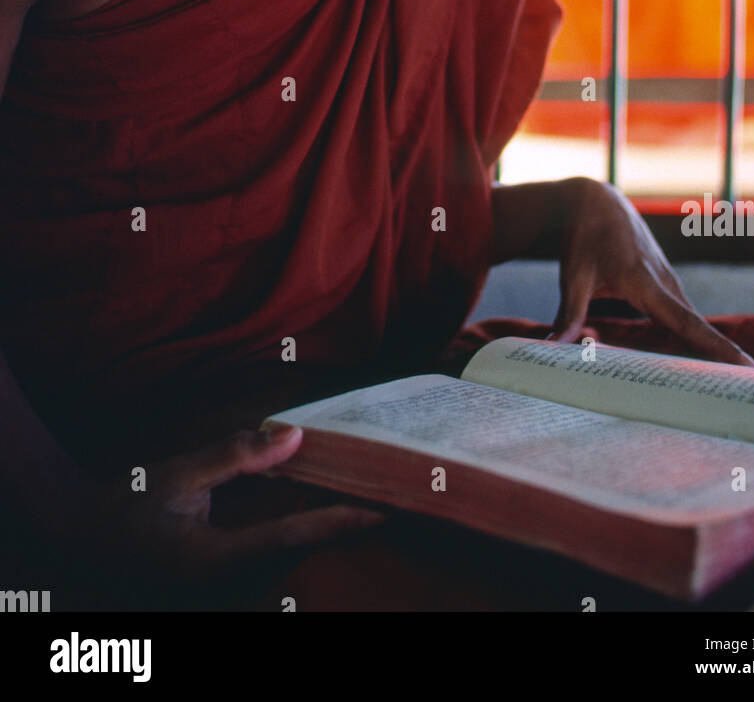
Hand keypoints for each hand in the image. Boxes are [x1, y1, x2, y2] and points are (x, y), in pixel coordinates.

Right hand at [63, 423, 385, 589]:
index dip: (338, 522)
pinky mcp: (221, 592)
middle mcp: (222, 589)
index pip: (287, 539)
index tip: (382, 509)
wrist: (79, 548)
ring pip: (288, 567)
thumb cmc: (123, 508)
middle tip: (395, 498)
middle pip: (299, 560)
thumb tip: (295, 436)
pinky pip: (271, 566)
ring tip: (372, 500)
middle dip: (343, 530)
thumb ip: (236, 456)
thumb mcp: (177, 474)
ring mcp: (221, 597)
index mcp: (210, 562)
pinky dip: (300, 539)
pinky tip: (323, 510)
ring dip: (325, 534)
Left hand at [547, 177, 753, 365]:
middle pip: (694, 326)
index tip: (746, 364)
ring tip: (731, 376)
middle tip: (746, 387)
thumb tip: (553, 346)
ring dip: (705, 346)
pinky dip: (690, 332)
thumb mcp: (573, 276)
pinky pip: (681, 312)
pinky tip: (697, 355)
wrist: (595, 203)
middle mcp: (664, 281)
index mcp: (645, 282)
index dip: (715, 345)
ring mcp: (667, 280)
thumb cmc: (584, 237)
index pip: (686, 322)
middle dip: (720, 356)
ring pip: (688, 319)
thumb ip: (568, 314)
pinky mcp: (664, 281)